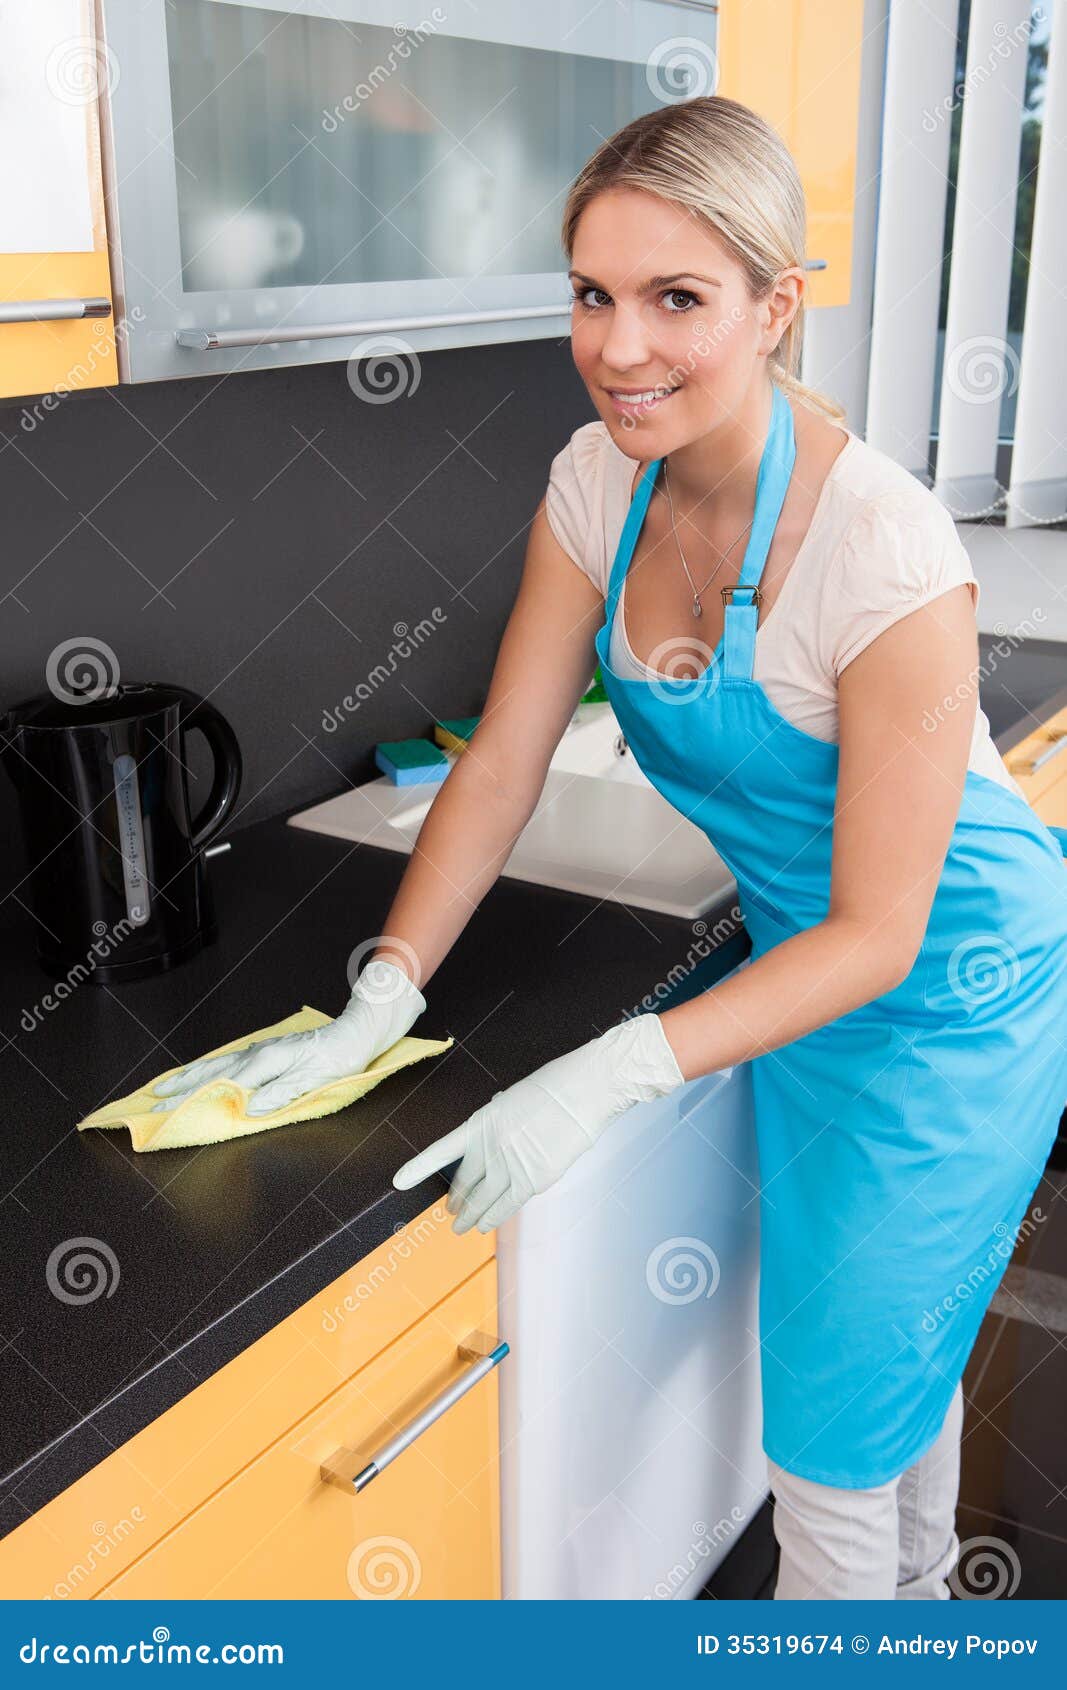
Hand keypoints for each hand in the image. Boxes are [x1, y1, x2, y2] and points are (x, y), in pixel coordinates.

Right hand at [151, 958, 425, 1116]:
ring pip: (219, 1063)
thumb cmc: (340, 1057)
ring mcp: (261, 1049)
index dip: (195, 1098)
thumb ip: (281, 1095)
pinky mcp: (267, 1050)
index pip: (224, 1083)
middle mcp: (259, 1052)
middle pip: (213, 1071)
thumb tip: (251, 1109)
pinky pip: (230, 1060)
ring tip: (168, 1085)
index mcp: (269, 1061)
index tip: (169, 1109)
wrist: (356, 1033)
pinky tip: (203, 1072)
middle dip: (183, 1086)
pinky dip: (210, 1067)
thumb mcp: (315, 1081)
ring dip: (191, 1075)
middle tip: (155, 1100)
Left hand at [392, 1014, 683, 1231]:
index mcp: (482, 1121)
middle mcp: (490, 1146)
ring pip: (483, 1200)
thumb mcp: (514, 1101)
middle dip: (457, 1199)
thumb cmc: (555, 1089)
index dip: (419, 1167)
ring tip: (461, 1228)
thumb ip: (500, 1127)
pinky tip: (483, 1227)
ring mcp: (510, 1164)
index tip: (398, 1181)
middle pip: (466, 1181)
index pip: (442, 1150)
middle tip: (449, 1212)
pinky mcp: (532, 1179)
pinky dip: (493, 1218)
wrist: (583, 1091)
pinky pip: (506, 1205)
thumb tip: (497, 1149)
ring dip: (470, 1216)